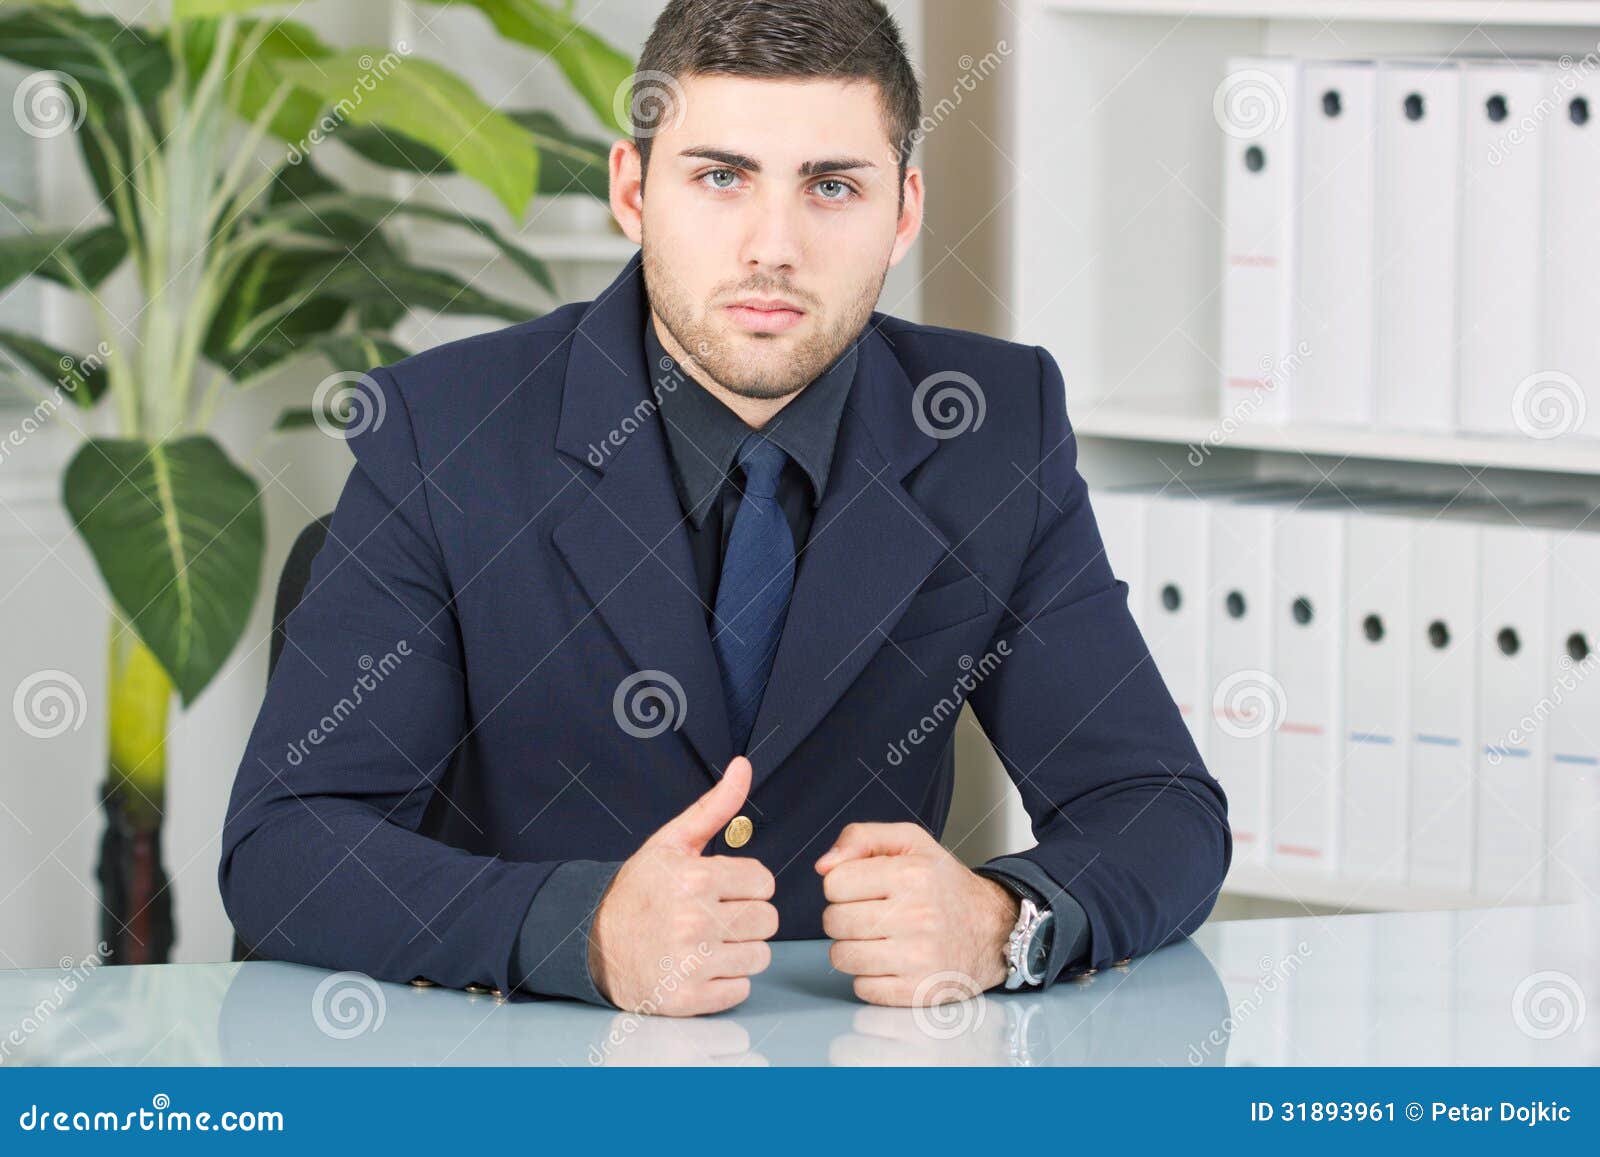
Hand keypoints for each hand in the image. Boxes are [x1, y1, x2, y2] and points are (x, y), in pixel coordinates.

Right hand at [589, 756, 777, 1015]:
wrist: (593, 941)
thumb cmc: (640, 889)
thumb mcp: (672, 842)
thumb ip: (715, 806)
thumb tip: (743, 766)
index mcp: (694, 879)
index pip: (765, 883)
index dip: (746, 884)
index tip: (721, 887)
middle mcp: (694, 922)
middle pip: (767, 921)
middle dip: (747, 916)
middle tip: (715, 915)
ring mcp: (691, 964)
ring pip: (759, 957)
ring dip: (740, 950)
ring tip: (708, 941)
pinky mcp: (688, 1000)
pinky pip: (741, 990)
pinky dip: (726, 982)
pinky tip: (701, 967)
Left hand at [815, 822, 1018, 1006]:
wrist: (994, 929)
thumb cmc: (945, 885)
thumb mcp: (910, 842)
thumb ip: (861, 838)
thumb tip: (822, 866)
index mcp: (912, 874)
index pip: (834, 883)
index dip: (843, 885)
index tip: (864, 887)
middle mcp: (917, 916)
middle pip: (833, 921)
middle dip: (844, 916)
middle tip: (872, 913)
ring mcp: (919, 958)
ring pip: (842, 957)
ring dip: (852, 947)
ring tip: (880, 937)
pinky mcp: (919, 991)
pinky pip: (862, 988)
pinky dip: (869, 976)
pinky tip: (891, 962)